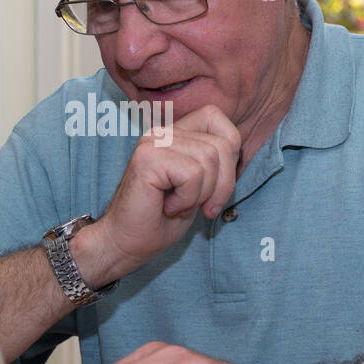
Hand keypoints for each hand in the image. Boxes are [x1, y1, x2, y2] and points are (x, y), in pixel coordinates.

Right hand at [91, 104, 240, 280]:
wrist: (124, 243)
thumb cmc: (160, 220)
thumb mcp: (200, 186)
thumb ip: (216, 161)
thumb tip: (239, 150)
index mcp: (175, 132)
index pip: (218, 119)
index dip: (229, 156)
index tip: (214, 188)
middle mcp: (162, 131)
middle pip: (221, 144)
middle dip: (222, 184)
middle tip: (201, 206)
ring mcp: (153, 142)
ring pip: (209, 159)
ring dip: (201, 194)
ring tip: (177, 205)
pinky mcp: (148, 158)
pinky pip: (192, 174)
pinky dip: (187, 199)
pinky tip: (167, 206)